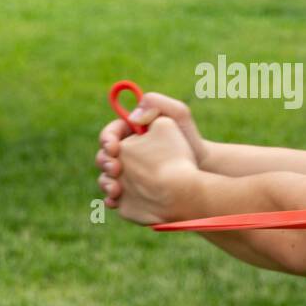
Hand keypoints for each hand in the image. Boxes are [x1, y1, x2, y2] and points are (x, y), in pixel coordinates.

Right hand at [96, 91, 207, 208]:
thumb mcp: (177, 115)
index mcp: (132, 133)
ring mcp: (126, 175)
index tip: (114, 146)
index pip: (111, 132)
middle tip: (116, 168)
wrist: (201, 171)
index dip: (107, 138)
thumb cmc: (190, 141)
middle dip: (104, 161)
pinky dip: (111, 199)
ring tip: (115, 188)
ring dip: (105, 182)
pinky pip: (114, 197)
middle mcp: (126, 154)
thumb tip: (132, 116)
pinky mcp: (129, 194)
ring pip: (106, 177)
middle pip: (104, 156)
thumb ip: (155, 104)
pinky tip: (115, 201)